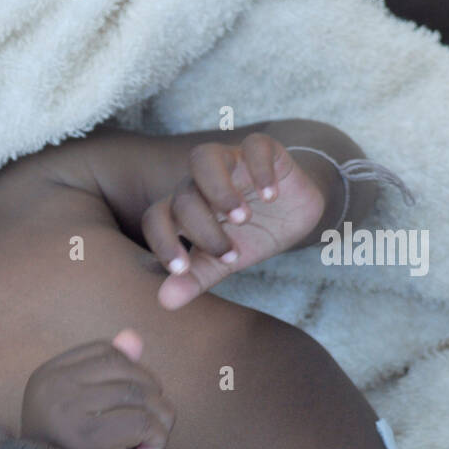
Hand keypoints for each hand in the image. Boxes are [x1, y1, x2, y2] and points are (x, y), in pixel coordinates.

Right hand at [20, 330, 172, 448]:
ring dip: (159, 422)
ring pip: (142, 395)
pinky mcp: (87, 439)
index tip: (131, 410)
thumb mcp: (89, 412)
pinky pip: (144, 423)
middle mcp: (49, 388)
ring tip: (146, 446)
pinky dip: (157, 440)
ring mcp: (65, 411)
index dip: (134, 377)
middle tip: (147, 432)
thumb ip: (110, 373)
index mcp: (44, 376)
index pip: (108, 352)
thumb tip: (134, 337)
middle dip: (153, 400)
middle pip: (129, 371)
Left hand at [144, 133, 325, 309]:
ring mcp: (228, 161)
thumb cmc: (248, 236)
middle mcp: (198, 182)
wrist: (293, 212)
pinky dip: (261, 169)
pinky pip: (255, 146)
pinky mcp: (261, 149)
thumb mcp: (222, 262)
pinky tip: (272, 195)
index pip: (156, 218)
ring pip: (204, 158)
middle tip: (230, 255)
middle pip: (183, 196)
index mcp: (182, 209)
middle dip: (204, 230)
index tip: (182, 270)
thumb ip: (195, 278)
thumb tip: (165, 302)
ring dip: (219, 190)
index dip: (162, 242)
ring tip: (243, 218)